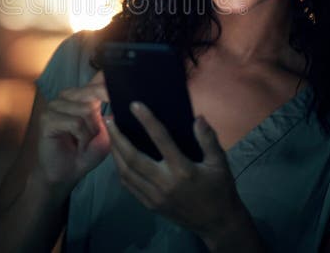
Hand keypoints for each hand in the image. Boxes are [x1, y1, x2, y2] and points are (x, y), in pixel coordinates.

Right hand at [35, 71, 110, 191]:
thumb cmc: (85, 154)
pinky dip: (82, 138)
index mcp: (82, 95)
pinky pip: (76, 123)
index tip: (129, 77)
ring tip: (85, 143)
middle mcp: (67, 96)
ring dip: (91, 132)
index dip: (110, 78)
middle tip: (100, 133)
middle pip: (93, 92)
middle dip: (101, 117)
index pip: (97, 78)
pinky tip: (78, 147)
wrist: (65, 175)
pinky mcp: (47, 118)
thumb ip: (112, 120)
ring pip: (86, 110)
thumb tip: (119, 106)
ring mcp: (55, 105)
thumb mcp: (106, 136)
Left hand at [105, 102, 247, 247]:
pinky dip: (120, 169)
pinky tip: (117, 157)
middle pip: (133, 158)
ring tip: (110, 135)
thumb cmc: (219, 189)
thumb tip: (197, 118)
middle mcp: (165, 183)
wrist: (218, 223)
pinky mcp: (150, 205)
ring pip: (127, 172)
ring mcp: (155, 197)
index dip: (146, 120)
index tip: (134, 105)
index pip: (161, 140)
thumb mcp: (220, 163)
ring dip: (115, 152)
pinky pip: (129, 185)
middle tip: (109, 120)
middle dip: (118, 137)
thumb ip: (208, 139)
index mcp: (183, 170)